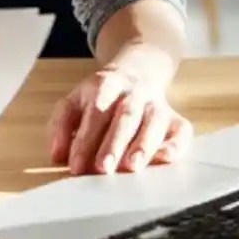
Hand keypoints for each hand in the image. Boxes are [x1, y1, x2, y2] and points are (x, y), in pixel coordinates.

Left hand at [48, 67, 191, 175]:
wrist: (138, 70)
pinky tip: (164, 159)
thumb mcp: (75, 100)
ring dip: (143, 144)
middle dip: (113, 143)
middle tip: (103, 168)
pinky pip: (181, 130)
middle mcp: (133, 94)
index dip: (84, 141)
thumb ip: (62, 125)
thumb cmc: (100, 96)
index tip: (75, 166)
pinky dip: (176, 145)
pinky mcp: (174, 117)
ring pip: (153, 122)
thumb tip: (57, 155)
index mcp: (104, 86)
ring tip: (132, 167)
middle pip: (125, 117)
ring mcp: (156, 104)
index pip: (94, 114)